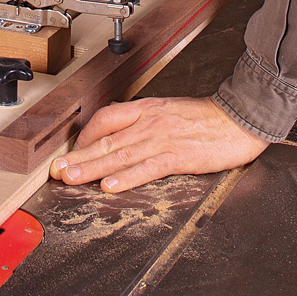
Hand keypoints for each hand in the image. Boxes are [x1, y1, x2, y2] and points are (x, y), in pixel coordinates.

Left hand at [49, 96, 266, 193]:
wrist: (239, 118)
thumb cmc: (208, 118)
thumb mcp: (171, 111)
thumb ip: (147, 122)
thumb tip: (126, 136)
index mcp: (147, 109)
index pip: (107, 118)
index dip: (86, 136)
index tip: (74, 150)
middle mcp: (149, 122)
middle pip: (106, 139)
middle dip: (79, 157)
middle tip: (57, 171)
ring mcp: (162, 139)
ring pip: (118, 154)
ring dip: (91, 168)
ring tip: (71, 179)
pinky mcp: (177, 156)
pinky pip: (146, 168)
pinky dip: (126, 177)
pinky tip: (110, 185)